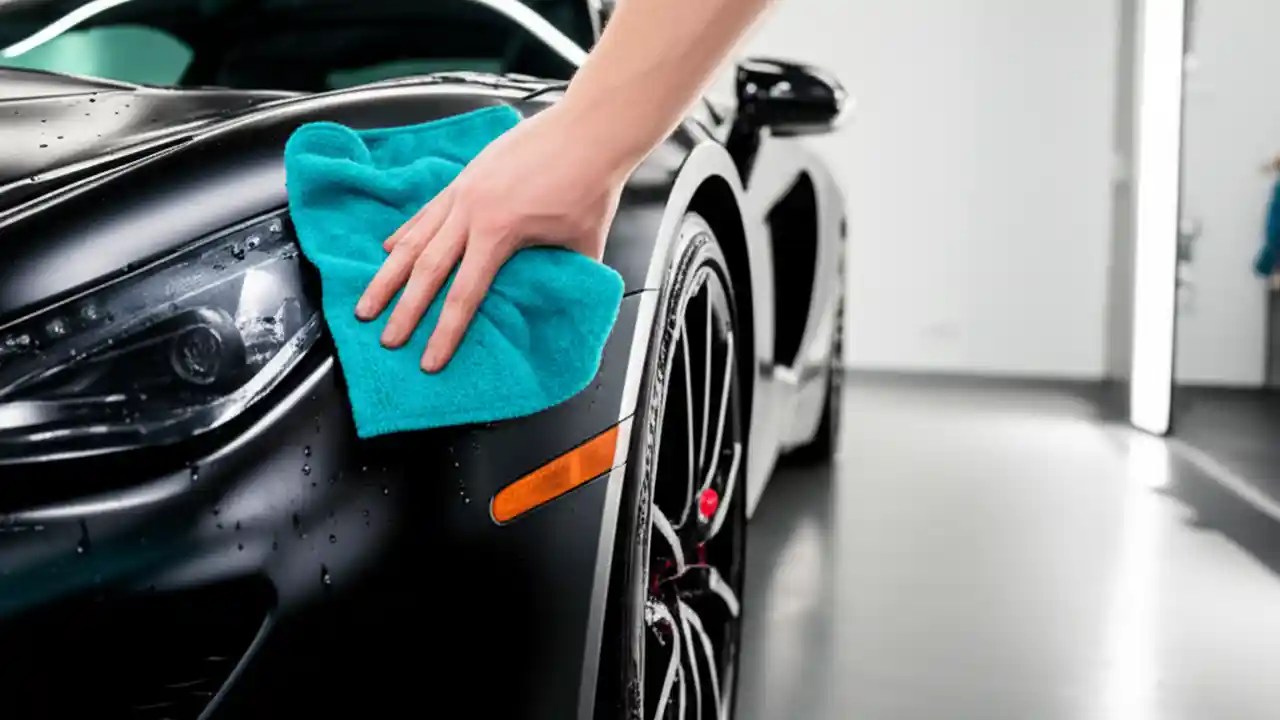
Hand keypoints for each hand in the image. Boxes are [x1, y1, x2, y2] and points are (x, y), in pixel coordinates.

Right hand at [354, 102, 627, 371]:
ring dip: (387, 275)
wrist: (589, 129)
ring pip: (414, 239)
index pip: (464, 294)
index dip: (445, 331)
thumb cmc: (591, 183)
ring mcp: (463, 190)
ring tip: (366, 303)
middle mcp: (471, 211)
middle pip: (426, 270)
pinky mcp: (465, 176)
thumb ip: (568, 276)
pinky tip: (388, 251)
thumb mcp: (584, 242)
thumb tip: (564, 304)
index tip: (430, 360)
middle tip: (386, 340)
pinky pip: (426, 212)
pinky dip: (405, 234)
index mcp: (499, 231)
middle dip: (404, 310)